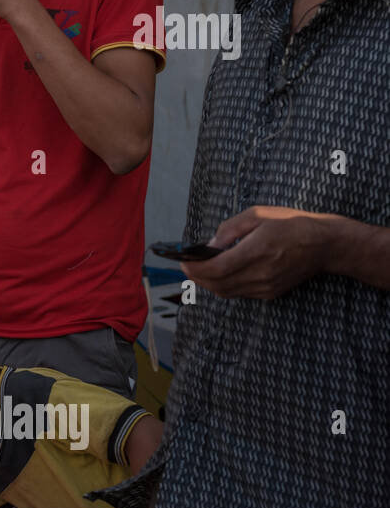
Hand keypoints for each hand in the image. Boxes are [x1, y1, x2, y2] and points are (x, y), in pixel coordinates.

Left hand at [181, 206, 330, 299]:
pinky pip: (239, 293)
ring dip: (208, 283)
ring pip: (226, 292)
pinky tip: (220, 273)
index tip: (183, 261)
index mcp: (257, 251)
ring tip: (199, 269)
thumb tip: (209, 244)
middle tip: (186, 266)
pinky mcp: (270, 293)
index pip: (216, 269)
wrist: (325, 244)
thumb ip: (229, 229)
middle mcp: (261, 273)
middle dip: (197, 277)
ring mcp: (266, 286)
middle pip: (217, 284)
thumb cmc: (292, 224)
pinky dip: (224, 285)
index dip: (195, 268)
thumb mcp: (258, 214)